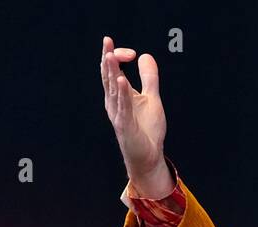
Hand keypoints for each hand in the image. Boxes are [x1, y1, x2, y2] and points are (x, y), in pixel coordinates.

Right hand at [99, 35, 168, 191]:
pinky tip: (122, 81)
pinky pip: (123, 107)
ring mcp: (118, 114)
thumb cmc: (147, 129)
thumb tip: (145, 55)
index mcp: (119, 94)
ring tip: (111, 55)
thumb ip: (149, 78)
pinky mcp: (125, 126)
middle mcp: (114, 102)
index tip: (133, 53)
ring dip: (112, 72)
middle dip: (108, 58)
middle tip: (107, 40)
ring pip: (113, 90)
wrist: (149, 156)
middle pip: (109, 76)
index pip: (114, 70)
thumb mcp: (151, 98)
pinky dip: (122, 94)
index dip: (120, 57)